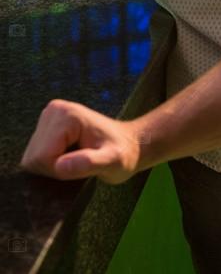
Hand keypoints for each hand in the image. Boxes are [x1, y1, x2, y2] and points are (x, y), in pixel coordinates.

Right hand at [21, 99, 140, 183]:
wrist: (127, 144)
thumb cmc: (122, 154)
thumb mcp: (112, 162)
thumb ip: (88, 163)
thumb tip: (59, 167)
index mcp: (67, 115)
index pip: (41, 158)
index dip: (58, 170)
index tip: (82, 164)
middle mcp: (54, 110)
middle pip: (33, 158)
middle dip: (54, 168)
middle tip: (81, 163)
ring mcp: (49, 116)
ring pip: (32, 158)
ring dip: (52, 166)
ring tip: (77, 159)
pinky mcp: (47, 125)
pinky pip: (35, 155)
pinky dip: (50, 162)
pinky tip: (70, 156)